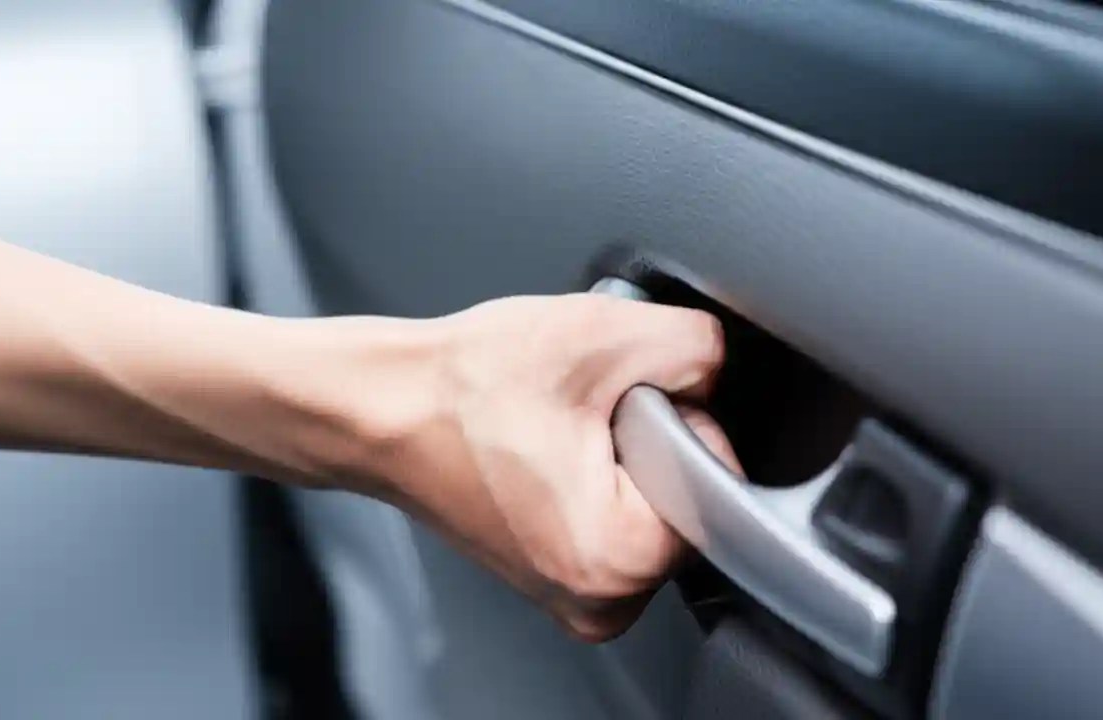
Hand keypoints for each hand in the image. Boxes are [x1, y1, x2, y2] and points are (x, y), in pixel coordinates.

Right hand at [384, 294, 738, 641]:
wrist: (385, 409)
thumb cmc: (461, 386)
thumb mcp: (604, 334)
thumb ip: (700, 349)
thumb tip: (717, 377)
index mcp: (619, 561)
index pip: (716, 473)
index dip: (671, 414)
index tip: (607, 403)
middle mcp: (602, 602)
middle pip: (688, 496)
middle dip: (649, 438)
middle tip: (575, 415)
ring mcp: (579, 600)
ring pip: (656, 505)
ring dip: (623, 455)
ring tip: (555, 434)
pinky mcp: (562, 581)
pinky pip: (622, 520)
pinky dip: (600, 477)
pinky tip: (550, 453)